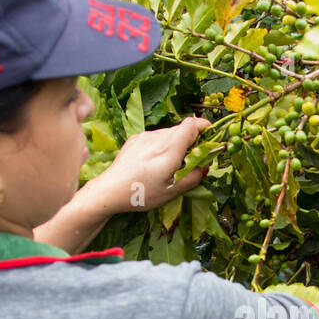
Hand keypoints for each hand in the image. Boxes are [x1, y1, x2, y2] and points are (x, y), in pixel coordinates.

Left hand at [85, 116, 210, 214]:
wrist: (109, 191)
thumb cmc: (140, 194)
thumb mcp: (172, 191)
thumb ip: (193, 177)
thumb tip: (204, 167)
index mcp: (170, 149)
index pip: (192, 124)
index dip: (205, 127)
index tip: (210, 137)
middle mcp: (157, 137)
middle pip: (182, 129)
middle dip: (191, 141)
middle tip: (192, 159)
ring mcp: (145, 137)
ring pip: (168, 134)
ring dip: (175, 144)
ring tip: (170, 165)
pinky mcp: (135, 139)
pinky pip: (154, 137)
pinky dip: (161, 146)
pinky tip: (153, 163)